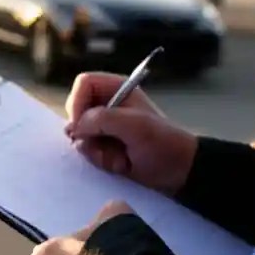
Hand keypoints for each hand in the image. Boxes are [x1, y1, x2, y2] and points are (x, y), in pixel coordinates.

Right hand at [63, 72, 197, 196]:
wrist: (178, 170)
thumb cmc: (162, 142)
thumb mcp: (134, 125)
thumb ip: (102, 119)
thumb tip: (75, 128)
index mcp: (116, 88)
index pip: (83, 84)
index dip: (77, 103)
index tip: (82, 125)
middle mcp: (107, 104)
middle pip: (76, 111)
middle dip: (87, 133)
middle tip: (105, 145)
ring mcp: (105, 127)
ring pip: (80, 136)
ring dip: (97, 151)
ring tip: (121, 158)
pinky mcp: (105, 146)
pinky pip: (88, 152)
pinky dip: (101, 160)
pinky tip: (121, 164)